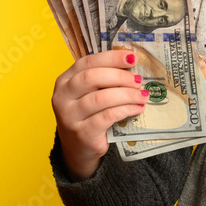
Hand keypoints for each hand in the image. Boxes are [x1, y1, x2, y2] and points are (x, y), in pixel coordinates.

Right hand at [51, 49, 145, 180]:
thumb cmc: (89, 113)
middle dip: (120, 76)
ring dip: (127, 95)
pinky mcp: (82, 133)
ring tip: (142, 95)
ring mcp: (70, 116)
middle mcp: (63, 97)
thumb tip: (133, 63)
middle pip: (92, 78)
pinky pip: (107, 116)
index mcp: (65, 80)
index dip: (111, 57)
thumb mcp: (91, 92)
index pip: (87, 62)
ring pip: (100, 98)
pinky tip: (138, 108)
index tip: (132, 57)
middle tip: (138, 80)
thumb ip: (105, 78)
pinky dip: (126, 110)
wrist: (79, 147)